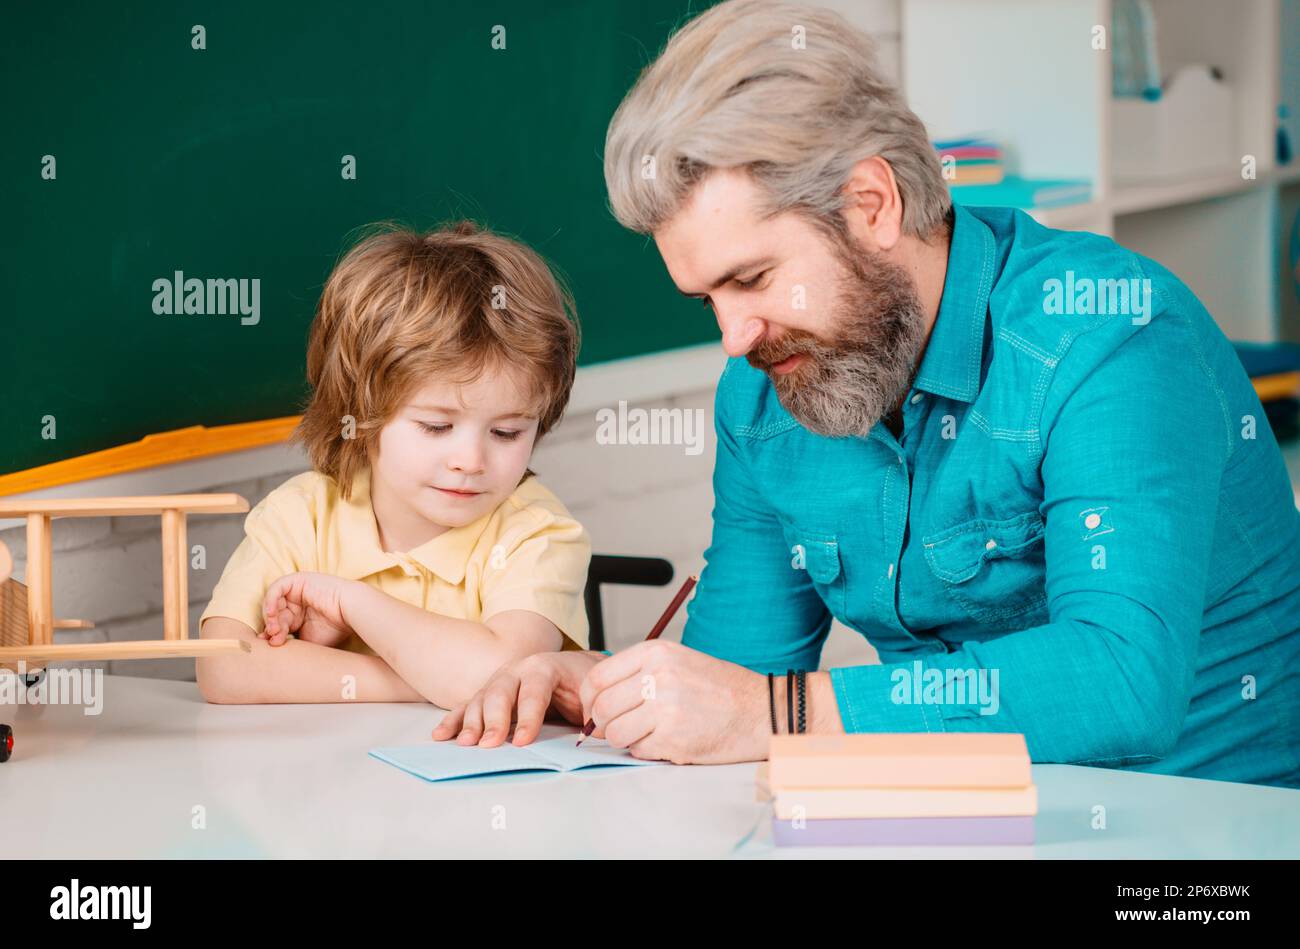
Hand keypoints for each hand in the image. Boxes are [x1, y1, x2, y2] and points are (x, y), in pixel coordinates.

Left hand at [260, 571, 356, 647]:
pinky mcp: (297, 580)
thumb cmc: (335, 628)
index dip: (273, 634)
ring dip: (271, 616)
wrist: (350, 611)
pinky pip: (276, 588)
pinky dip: (270, 600)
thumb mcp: (308, 639)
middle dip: (272, 627)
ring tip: (274, 628)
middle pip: (276, 614)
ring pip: (273, 601)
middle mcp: (297, 602)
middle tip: (274, 639)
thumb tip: (270, 644)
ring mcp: (297, 590)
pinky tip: (272, 613)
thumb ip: (290, 641)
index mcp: (300, 616)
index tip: (272, 644)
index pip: (279, 624)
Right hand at [431, 650, 602, 746]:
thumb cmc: (583, 683)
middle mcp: (517, 670)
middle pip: (501, 693)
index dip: (529, 717)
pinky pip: (467, 707)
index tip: (523, 742)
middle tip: (491, 745)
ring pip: (481, 700)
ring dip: (471, 722)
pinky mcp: (489, 696)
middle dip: (495, 720)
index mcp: (545, 666)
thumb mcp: (594, 692)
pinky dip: (454, 721)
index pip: (535, 691)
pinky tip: (442, 735)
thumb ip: (594, 711)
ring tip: (466, 743)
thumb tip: (595, 730)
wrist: (574, 669)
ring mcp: (500, 682)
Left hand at [580, 639, 768, 764]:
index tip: (596, 710)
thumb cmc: (719, 687)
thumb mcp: (678, 661)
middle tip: (619, 727)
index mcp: (655, 653)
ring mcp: (665, 709)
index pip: (597, 678)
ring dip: (624, 739)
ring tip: (646, 734)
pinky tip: (667, 741)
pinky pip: (638, 751)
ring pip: (614, 733)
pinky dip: (647, 751)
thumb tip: (596, 700)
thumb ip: (638, 673)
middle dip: (603, 724)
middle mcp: (657, 677)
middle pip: (601, 708)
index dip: (590, 699)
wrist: (760, 710)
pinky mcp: (674, 739)